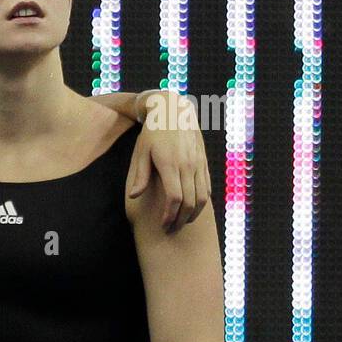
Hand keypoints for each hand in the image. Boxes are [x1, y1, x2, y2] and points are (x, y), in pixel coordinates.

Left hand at [126, 90, 209, 231]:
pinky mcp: (203, 162)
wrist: (174, 111)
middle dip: (181, 220)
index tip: (163, 225)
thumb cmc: (153, 132)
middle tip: (171, 230)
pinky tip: (193, 209)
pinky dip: (202, 201)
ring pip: (202, 197)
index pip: (175, 198)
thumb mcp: (141, 151)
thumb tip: (134, 196)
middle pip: (190, 202)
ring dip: (193, 214)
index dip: (170, 215)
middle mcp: (188, 165)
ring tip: (182, 223)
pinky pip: (207, 186)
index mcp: (171, 164)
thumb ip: (140, 175)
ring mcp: (198, 163)